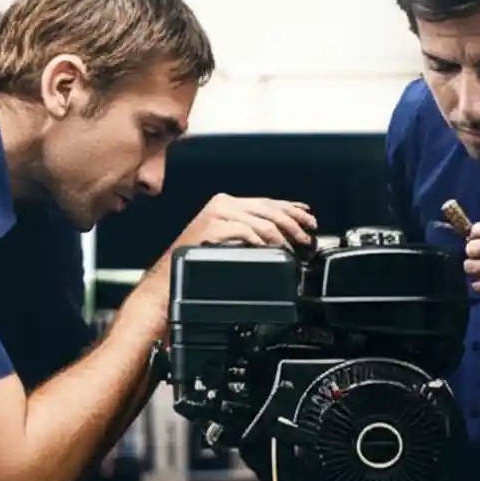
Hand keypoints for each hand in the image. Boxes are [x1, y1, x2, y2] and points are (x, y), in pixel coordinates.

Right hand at [174, 193, 317, 249]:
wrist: (169, 278)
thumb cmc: (200, 261)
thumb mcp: (230, 239)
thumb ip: (252, 231)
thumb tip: (284, 233)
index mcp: (227, 203)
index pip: (268, 202)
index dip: (291, 209)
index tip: (309, 218)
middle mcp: (222, 204)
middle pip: (268, 209)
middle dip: (292, 223)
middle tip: (305, 237)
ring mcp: (216, 215)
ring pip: (260, 221)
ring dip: (280, 237)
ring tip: (291, 248)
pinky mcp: (210, 228)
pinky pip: (244, 232)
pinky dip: (259, 242)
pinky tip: (269, 249)